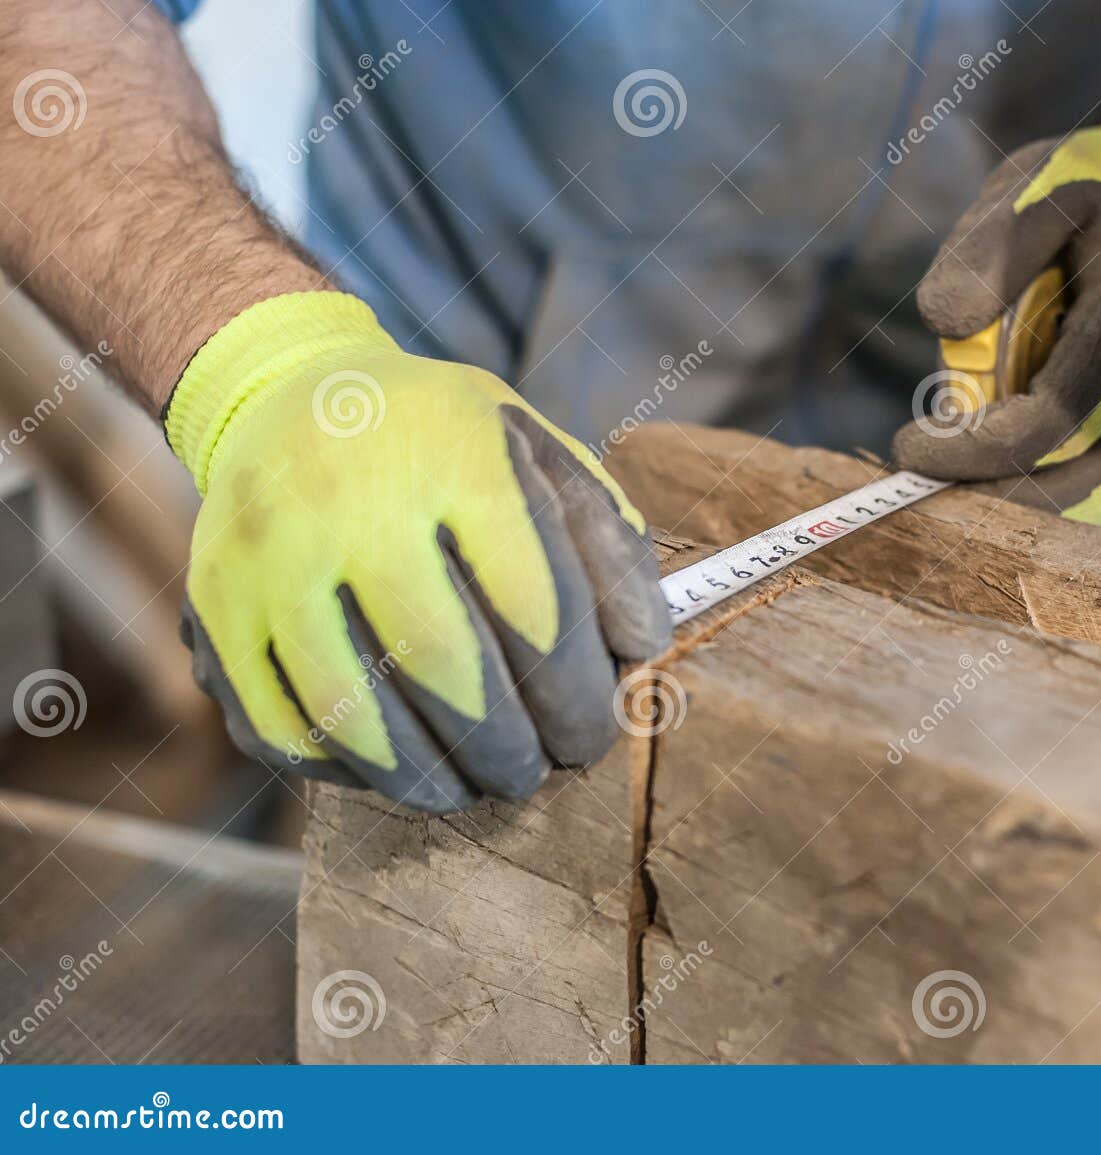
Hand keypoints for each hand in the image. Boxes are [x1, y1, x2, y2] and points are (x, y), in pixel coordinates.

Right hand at [169, 292, 670, 811]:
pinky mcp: (214, 612)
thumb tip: (643, 646)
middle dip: (508, 745)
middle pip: (443, 665)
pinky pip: (280, 727)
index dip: (575, 690)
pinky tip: (398, 769)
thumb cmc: (440, 439)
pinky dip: (347, 770)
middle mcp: (346, 503)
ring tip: (478, 786)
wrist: (290, 393)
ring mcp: (265, 560)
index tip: (595, 731)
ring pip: (352, 713)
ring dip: (430, 777)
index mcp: (449, 457)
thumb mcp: (535, 446)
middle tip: (541, 772)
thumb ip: (603, 536)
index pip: (533, 604)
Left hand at [891, 77, 1100, 532]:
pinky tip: (1012, 472)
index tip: (911, 447)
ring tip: (968, 466)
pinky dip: (1061, 499)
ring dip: (1027, 504)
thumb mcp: (1044, 181)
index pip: (1049, 421)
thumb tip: (943, 323)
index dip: (972, 451)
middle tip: (930, 468)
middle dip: (992, 492)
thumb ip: (992, 248)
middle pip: (1079, 482)